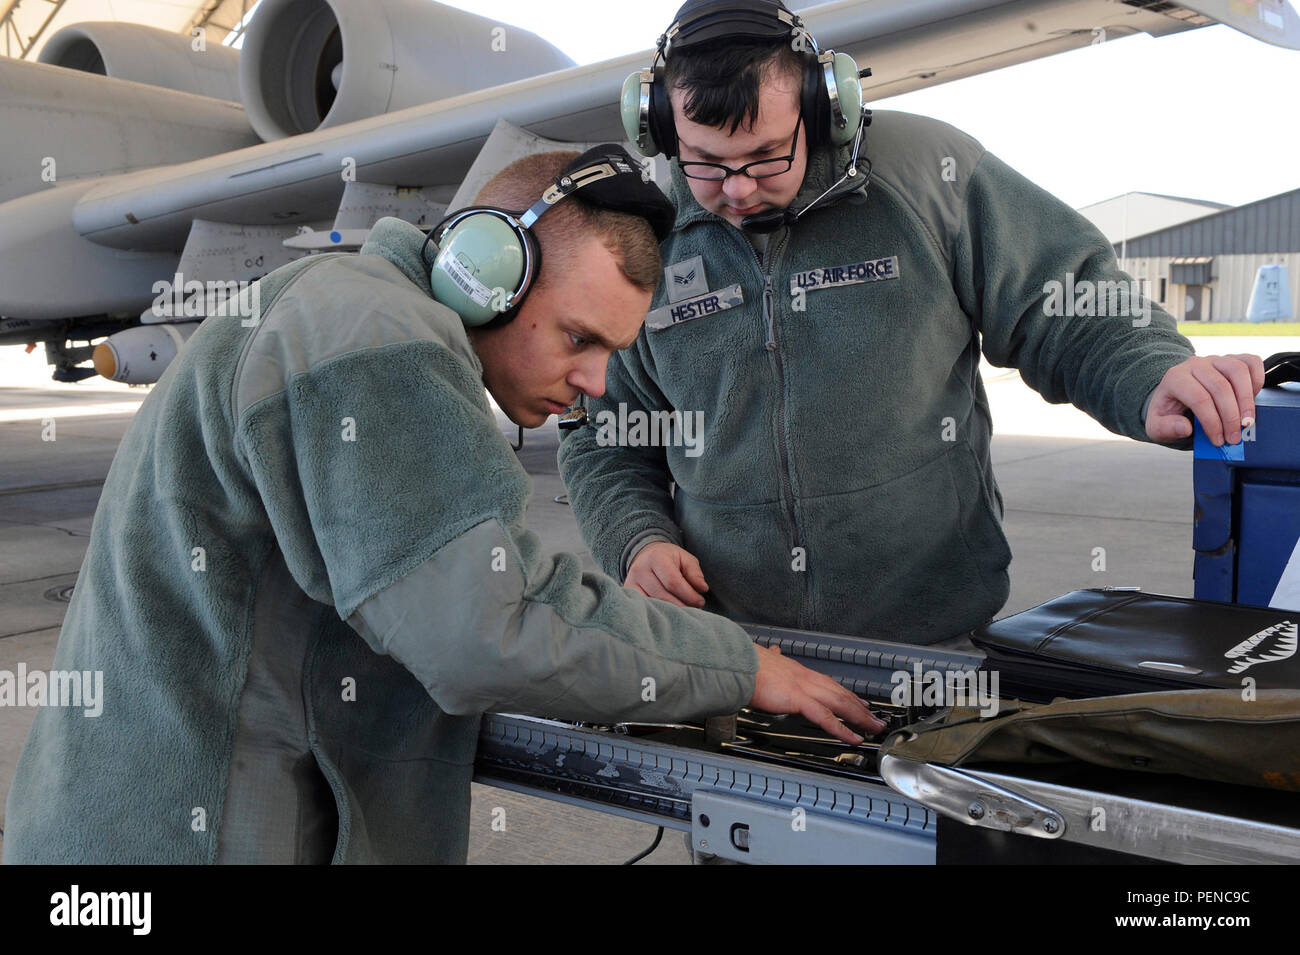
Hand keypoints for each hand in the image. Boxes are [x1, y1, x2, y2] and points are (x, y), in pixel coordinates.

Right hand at [626, 541, 708, 607]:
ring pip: (653, 605)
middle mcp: (639, 570)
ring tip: (684, 612)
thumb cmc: (669, 559)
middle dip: (682, 605)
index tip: (700, 601)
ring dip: (672, 612)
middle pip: (663, 596)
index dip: (689, 595)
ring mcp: (631, 583)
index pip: (673, 582)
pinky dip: (658, 613)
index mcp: (656, 557)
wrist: (646, 556)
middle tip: (695, 609)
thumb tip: (702, 589)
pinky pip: (644, 608)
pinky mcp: (628, 593)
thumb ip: (695, 572)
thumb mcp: (685, 559)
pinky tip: (669, 614)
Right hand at [751, 645, 885, 742]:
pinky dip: (842, 729)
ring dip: (859, 717)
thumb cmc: (744, 663)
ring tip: (872, 728)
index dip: (845, 693)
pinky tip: (853, 737)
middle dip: (860, 707)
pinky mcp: (799, 699)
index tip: (857, 701)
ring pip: (840, 703)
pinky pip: (826, 717)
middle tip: (874, 718)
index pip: (828, 683)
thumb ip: (771, 657)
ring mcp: (804, 687)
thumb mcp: (763, 658)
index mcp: (797, 670)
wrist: (736, 663)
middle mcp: (805, 677)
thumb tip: (772, 650)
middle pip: (840, 693)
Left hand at [1145, 354, 1264, 445]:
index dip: (1212, 422)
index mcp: (1175, 378)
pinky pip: (1251, 362)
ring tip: (1247, 423)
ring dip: (1246, 400)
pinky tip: (1253, 400)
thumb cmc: (1169, 413)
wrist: (1176, 398)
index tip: (1218, 440)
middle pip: (1220, 387)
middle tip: (1234, 437)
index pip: (1199, 398)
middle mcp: (1195, 365)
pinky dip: (1257, 380)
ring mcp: (1215, 360)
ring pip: (1238, 371)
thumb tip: (1184, 427)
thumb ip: (1165, 428)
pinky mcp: (1232, 359)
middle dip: (1231, 416)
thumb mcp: (1157, 426)